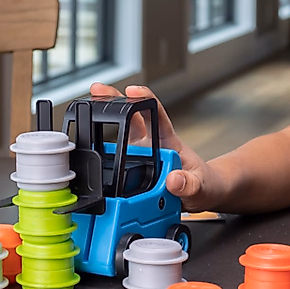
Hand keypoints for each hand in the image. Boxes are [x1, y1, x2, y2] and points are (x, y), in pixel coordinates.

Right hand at [88, 83, 214, 210]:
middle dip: (114, 101)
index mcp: (169, 142)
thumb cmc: (204, 186)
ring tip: (85, 115)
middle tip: (97, 91)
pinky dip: (102, 157)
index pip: (156, 114)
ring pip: (120, 138)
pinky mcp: (132, 173)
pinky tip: (88, 150)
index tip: (133, 90)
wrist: (202, 198)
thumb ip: (189, 184)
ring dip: (103, 126)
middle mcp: (152, 146)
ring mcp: (141, 159)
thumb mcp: (201, 187)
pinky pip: (115, 164)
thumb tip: (174, 180)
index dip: (145, 99)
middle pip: (131, 118)